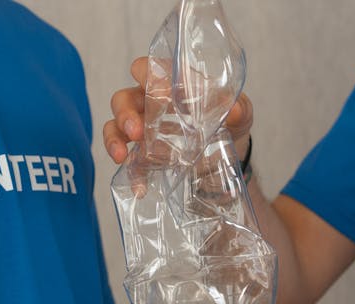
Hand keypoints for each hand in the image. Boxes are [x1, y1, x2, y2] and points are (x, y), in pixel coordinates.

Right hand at [103, 56, 253, 164]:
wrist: (231, 159)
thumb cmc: (230, 124)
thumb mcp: (240, 115)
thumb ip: (239, 109)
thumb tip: (235, 110)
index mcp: (172, 84)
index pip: (149, 68)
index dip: (146, 74)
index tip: (155, 89)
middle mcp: (152, 103)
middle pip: (125, 97)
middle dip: (124, 112)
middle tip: (135, 131)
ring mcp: (145, 129)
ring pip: (116, 125)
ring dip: (115, 138)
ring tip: (122, 155)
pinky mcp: (145, 155)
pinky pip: (128, 159)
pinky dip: (130, 170)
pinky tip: (139, 185)